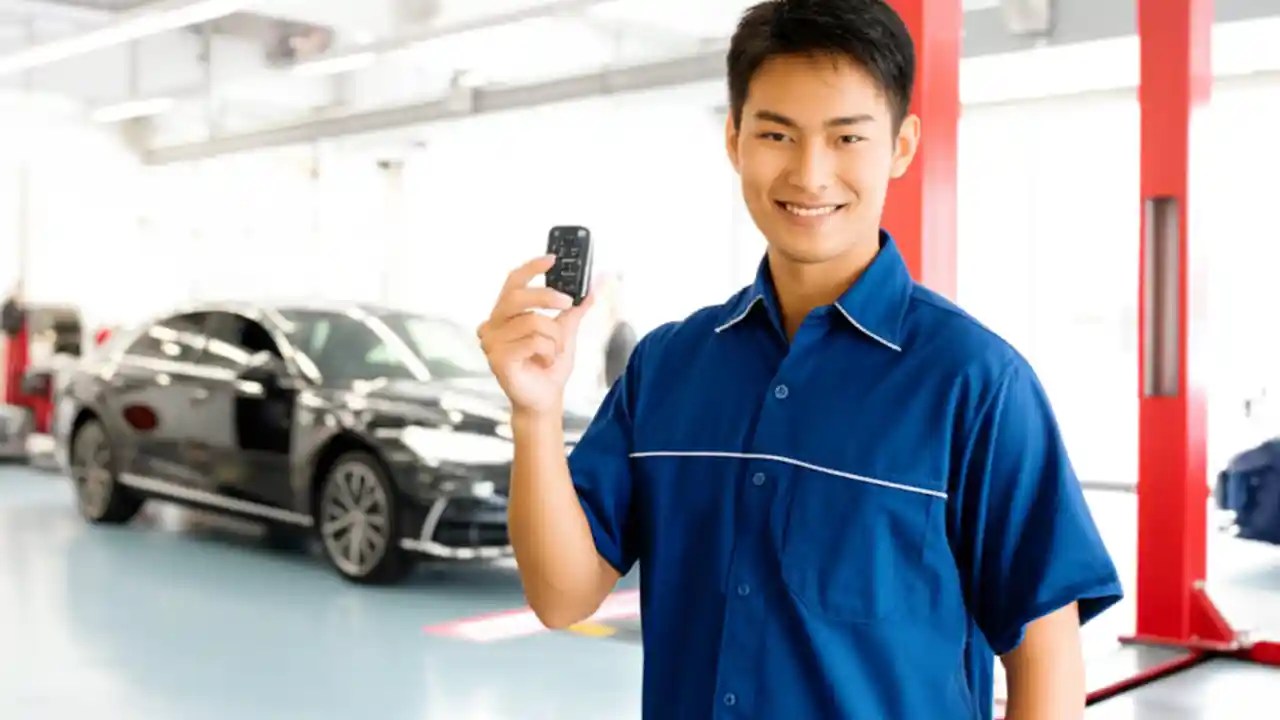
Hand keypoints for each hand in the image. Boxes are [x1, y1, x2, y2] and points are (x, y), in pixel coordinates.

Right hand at [478, 254, 594, 416]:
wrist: (546, 399)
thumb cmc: (549, 367)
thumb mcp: (565, 331)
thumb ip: (575, 308)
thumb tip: (593, 286)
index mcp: (504, 315)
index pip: (512, 282)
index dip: (531, 268)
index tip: (552, 259)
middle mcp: (492, 326)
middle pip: (517, 296)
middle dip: (546, 296)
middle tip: (567, 303)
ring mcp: (492, 343)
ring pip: (531, 321)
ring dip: (553, 336)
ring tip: (554, 351)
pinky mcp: (498, 359)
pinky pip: (532, 341)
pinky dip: (548, 351)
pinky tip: (546, 362)